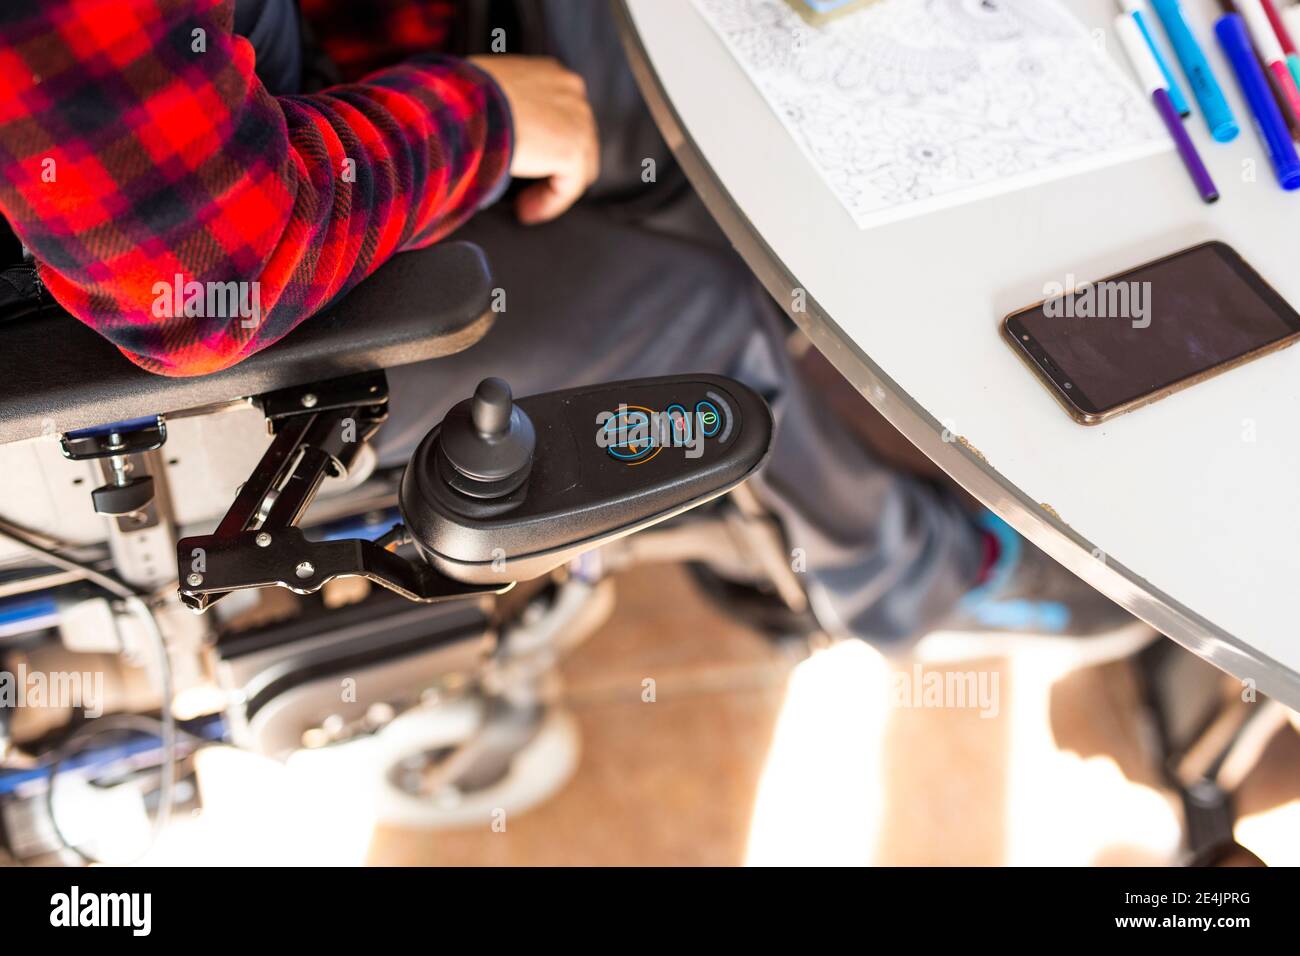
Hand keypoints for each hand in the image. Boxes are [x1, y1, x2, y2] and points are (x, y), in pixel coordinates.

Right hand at [469, 55, 598, 223]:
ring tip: (525, 207)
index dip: (547, 145)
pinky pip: (568, 187)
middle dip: (553, 169)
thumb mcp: (487, 90)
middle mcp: (572, 91)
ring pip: (576, 167)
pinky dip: (549, 203)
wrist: (460, 105)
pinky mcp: (572, 150)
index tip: (525, 164)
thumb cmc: (460, 97)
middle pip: (577, 141)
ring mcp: (578, 120)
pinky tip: (527, 212)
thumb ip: (505, 104)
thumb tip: (495, 129)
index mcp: (551, 73)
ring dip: (550, 190)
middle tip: (525, 192)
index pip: (563, 115)